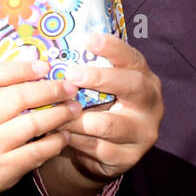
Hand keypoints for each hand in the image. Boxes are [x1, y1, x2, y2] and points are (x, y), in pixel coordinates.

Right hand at [0, 59, 81, 195]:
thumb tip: (34, 59)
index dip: (20, 68)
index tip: (44, 66)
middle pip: (17, 98)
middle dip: (50, 90)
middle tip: (70, 87)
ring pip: (32, 124)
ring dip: (59, 114)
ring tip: (73, 109)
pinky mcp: (3, 168)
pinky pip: (36, 152)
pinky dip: (55, 142)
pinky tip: (64, 136)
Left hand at [59, 33, 162, 180]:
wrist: (107, 152)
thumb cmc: (98, 108)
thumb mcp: (99, 88)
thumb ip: (86, 70)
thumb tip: (45, 53)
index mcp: (143, 78)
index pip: (132, 58)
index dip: (112, 47)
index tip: (88, 38)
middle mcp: (150, 103)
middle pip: (130, 86)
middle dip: (99, 78)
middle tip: (70, 74)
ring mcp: (142, 132)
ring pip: (106, 124)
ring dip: (75, 117)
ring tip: (51, 109)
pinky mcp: (129, 157)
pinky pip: (96, 148)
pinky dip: (73, 139)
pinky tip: (58, 132)